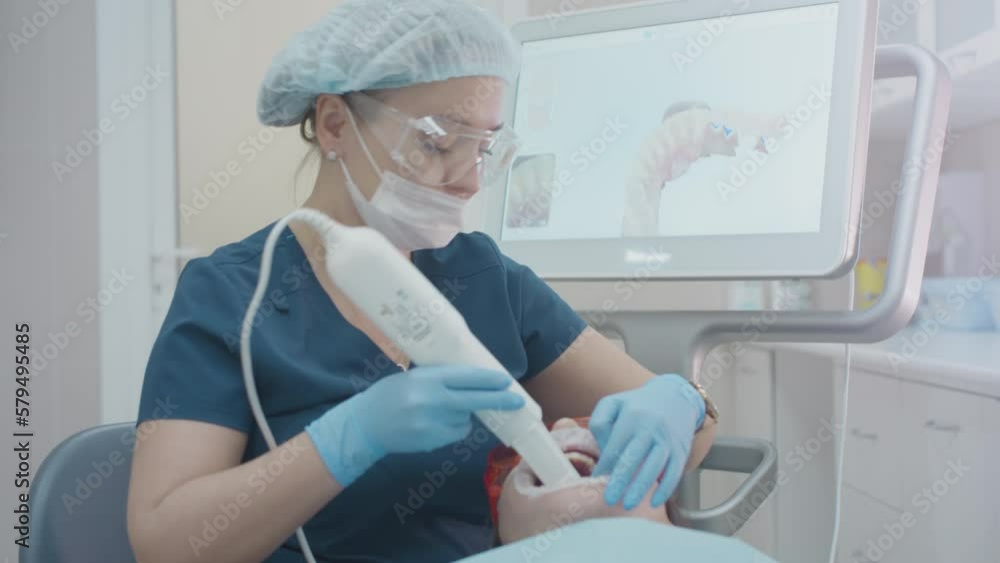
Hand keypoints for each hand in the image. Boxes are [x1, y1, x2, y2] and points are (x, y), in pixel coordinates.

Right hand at [306, 365, 524, 486]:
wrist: (366, 424)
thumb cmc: (391, 394)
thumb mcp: (414, 377)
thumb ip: (441, 379)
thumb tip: (475, 380)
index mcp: (428, 379)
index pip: (466, 378)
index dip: (488, 380)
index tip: (505, 381)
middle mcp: (432, 401)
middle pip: (474, 400)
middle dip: (498, 400)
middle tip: (517, 401)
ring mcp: (432, 424)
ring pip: (465, 420)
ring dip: (463, 415)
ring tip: (438, 410)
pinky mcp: (431, 442)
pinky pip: (455, 433)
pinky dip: (452, 428)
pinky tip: (432, 424)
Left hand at [589, 374, 705, 509]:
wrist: (676, 396)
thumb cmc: (638, 404)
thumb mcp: (614, 403)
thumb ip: (600, 421)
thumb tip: (600, 449)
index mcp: (632, 416)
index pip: (615, 445)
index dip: (604, 466)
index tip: (595, 481)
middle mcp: (650, 428)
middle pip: (633, 458)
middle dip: (620, 481)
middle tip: (609, 499)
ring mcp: (667, 440)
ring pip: (654, 467)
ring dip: (641, 488)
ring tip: (628, 504)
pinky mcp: (681, 450)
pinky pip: (674, 472)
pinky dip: (665, 489)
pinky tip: (654, 501)